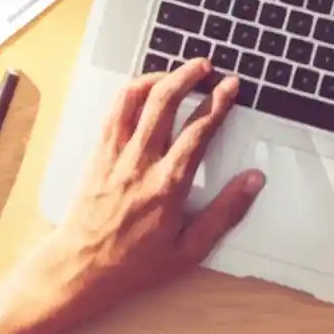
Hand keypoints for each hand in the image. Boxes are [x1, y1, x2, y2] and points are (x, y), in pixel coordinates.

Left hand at [23, 59, 264, 317]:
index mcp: (168, 184)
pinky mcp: (98, 153)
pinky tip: (144, 88)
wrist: (80, 267)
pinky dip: (132, 91)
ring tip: (177, 71)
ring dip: (159, 77)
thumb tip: (253, 180)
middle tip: (205, 67)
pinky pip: (115, 111)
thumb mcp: (190, 249)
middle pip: (166, 102)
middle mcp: (141, 162)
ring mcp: (115, 154)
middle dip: (189, 76)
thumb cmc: (135, 263)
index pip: (199, 130)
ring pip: (136, 99)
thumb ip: (226, 212)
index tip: (231, 87)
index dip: (219, 103)